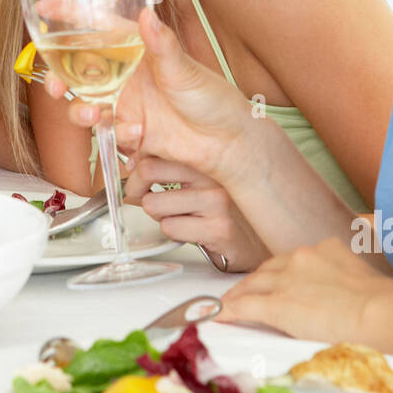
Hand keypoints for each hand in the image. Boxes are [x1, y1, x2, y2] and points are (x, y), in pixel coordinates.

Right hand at [45, 6, 258, 180]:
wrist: (226, 142)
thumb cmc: (212, 98)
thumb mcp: (186, 69)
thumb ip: (163, 45)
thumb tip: (147, 16)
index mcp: (136, 48)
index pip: (96, 25)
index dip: (68, 15)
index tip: (44, 8)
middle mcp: (125, 73)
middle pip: (79, 70)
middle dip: (61, 78)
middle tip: (59, 88)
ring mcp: (125, 103)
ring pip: (86, 104)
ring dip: (81, 112)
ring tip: (96, 117)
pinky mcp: (129, 129)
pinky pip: (108, 132)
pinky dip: (118, 134)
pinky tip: (139, 135)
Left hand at [124, 155, 269, 272]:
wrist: (261, 243)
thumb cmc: (228, 211)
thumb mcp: (202, 181)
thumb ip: (173, 168)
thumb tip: (132, 164)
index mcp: (208, 157)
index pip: (155, 149)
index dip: (136, 167)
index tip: (134, 178)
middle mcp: (214, 174)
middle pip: (149, 171)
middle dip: (137, 191)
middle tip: (141, 198)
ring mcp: (218, 201)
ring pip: (154, 204)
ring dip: (159, 216)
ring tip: (179, 217)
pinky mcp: (219, 228)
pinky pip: (170, 228)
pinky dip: (173, 233)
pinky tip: (192, 232)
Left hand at [218, 236, 392, 341]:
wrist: (379, 312)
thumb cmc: (384, 304)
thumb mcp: (363, 277)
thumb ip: (345, 277)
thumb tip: (345, 292)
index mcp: (325, 249)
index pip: (292, 260)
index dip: (279, 272)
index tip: (276, 280)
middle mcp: (302, 257)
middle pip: (268, 269)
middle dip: (255, 281)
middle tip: (244, 291)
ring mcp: (287, 279)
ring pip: (253, 285)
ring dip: (239, 294)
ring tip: (229, 303)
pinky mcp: (277, 304)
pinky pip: (244, 306)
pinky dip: (228, 310)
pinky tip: (217, 315)